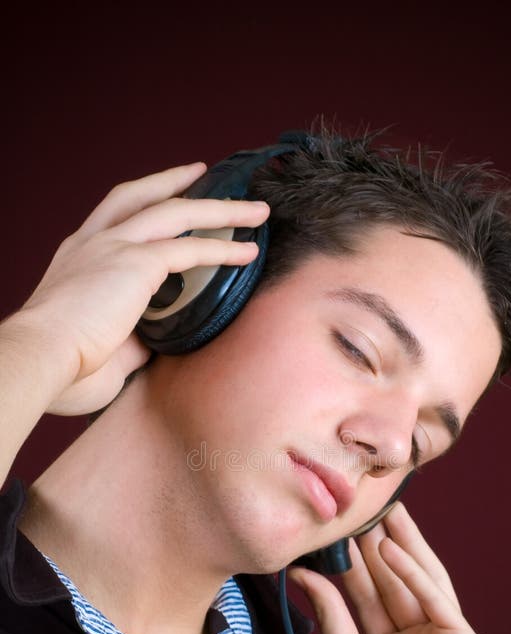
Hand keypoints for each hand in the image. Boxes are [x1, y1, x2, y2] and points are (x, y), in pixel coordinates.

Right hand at [16, 162, 269, 414]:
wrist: (39, 359)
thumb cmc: (60, 367)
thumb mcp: (100, 346)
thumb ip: (131, 337)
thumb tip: (154, 341)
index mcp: (78, 258)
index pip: (115, 217)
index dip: (144, 202)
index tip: (168, 194)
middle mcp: (93, 242)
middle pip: (143, 197)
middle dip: (179, 184)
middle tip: (206, 173)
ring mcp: (114, 247)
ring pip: (177, 213)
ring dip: (219, 210)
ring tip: (255, 211)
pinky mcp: (137, 263)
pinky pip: (190, 249)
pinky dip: (223, 248)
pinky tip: (249, 252)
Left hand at [288, 501, 485, 633]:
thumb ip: (331, 611)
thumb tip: (302, 573)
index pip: (370, 588)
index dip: (355, 558)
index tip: (340, 526)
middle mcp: (416, 629)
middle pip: (395, 578)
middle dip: (380, 542)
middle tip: (364, 504)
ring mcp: (441, 633)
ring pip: (418, 580)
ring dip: (402, 546)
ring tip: (384, 511)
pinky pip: (435, 599)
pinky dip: (414, 574)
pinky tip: (393, 549)